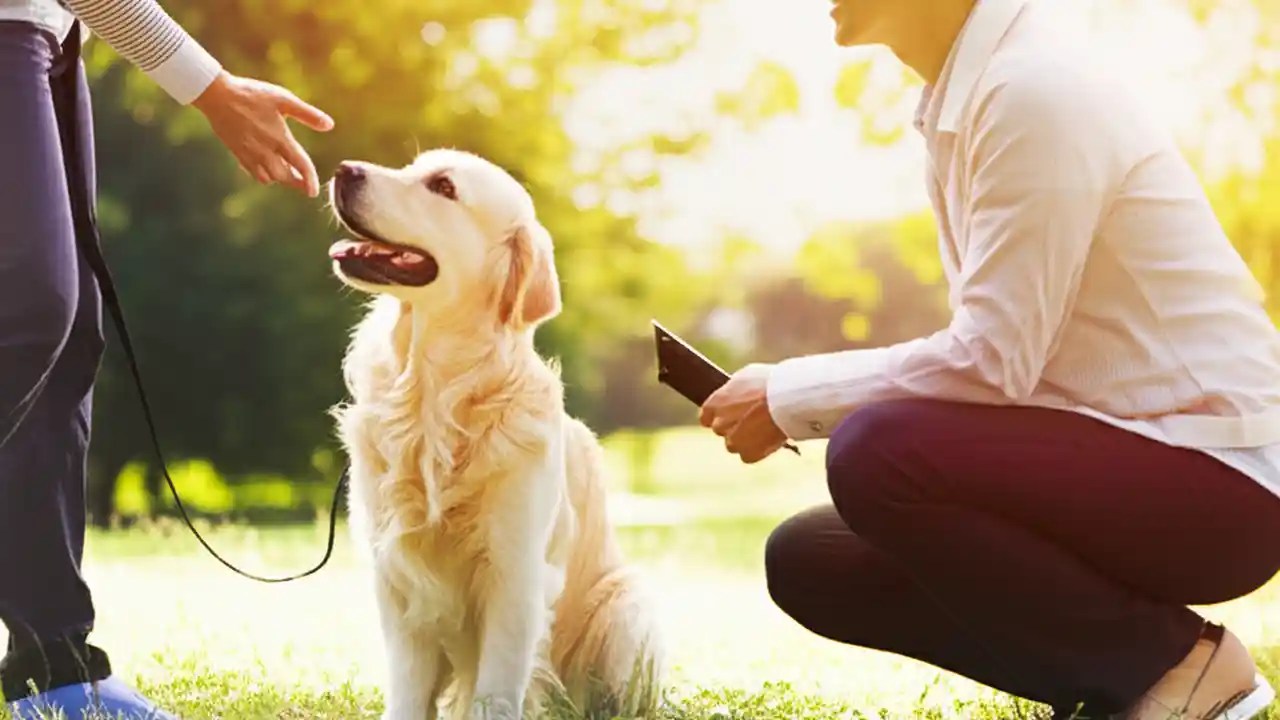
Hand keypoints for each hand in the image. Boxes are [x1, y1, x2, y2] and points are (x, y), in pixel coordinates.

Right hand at [192, 71, 333, 196]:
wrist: (217, 96)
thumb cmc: (252, 94)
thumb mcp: (283, 99)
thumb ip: (307, 114)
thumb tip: (330, 125)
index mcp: (280, 138)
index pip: (300, 165)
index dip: (310, 180)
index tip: (314, 192)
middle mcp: (265, 151)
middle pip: (284, 177)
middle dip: (297, 182)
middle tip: (306, 183)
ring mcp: (250, 154)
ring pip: (269, 178)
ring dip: (281, 179)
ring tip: (288, 173)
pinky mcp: (238, 154)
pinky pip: (254, 173)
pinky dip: (264, 175)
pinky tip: (269, 166)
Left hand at [699, 363, 788, 463]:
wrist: (787, 400)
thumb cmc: (769, 383)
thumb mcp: (745, 378)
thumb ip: (734, 391)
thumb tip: (736, 394)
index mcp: (715, 404)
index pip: (706, 416)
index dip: (717, 415)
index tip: (727, 415)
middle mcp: (720, 424)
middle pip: (721, 429)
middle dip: (733, 426)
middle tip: (752, 419)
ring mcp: (733, 441)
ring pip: (733, 445)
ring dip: (744, 440)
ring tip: (762, 430)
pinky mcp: (748, 454)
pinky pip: (747, 456)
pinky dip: (756, 450)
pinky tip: (767, 440)